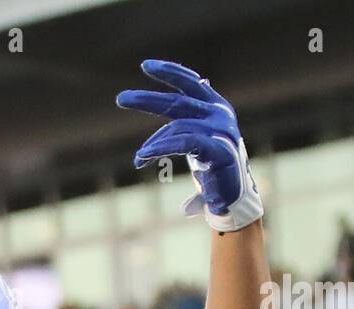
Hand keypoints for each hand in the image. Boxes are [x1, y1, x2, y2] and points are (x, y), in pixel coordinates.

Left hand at [117, 59, 261, 231]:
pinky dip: (161, 148)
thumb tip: (203, 83)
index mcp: (216, 107)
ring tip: (139, 158)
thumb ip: (193, 118)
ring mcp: (221, 132)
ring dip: (153, 144)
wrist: (232, 198)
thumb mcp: (201, 139)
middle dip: (147, 99)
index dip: (170, 72)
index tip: (146, 66)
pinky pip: (185, 143)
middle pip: (177, 101)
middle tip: (120, 99)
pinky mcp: (219, 151)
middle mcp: (219, 115)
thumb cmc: (214, 169)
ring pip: (177, 128)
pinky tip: (142, 156)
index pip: (190, 83)